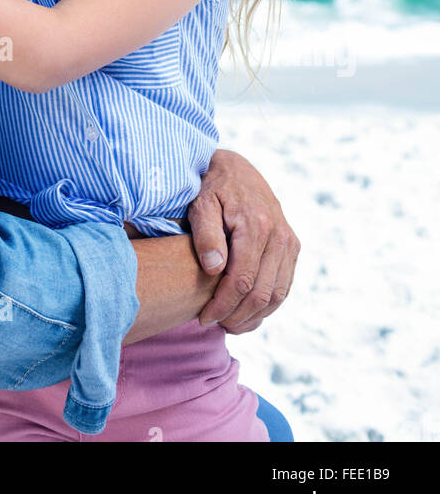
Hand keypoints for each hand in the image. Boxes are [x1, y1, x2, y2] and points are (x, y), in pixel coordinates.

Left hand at [188, 149, 298, 333]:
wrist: (236, 169)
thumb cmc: (212, 188)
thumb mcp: (201, 204)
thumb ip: (206, 235)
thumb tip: (214, 269)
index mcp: (256, 224)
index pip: (241, 280)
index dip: (222, 305)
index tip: (203, 318)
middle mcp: (279, 235)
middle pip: (261, 292)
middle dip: (236, 315)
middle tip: (213, 324)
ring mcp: (289, 241)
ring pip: (277, 294)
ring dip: (254, 316)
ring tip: (228, 324)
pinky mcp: (292, 246)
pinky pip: (284, 286)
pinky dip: (267, 306)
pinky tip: (246, 313)